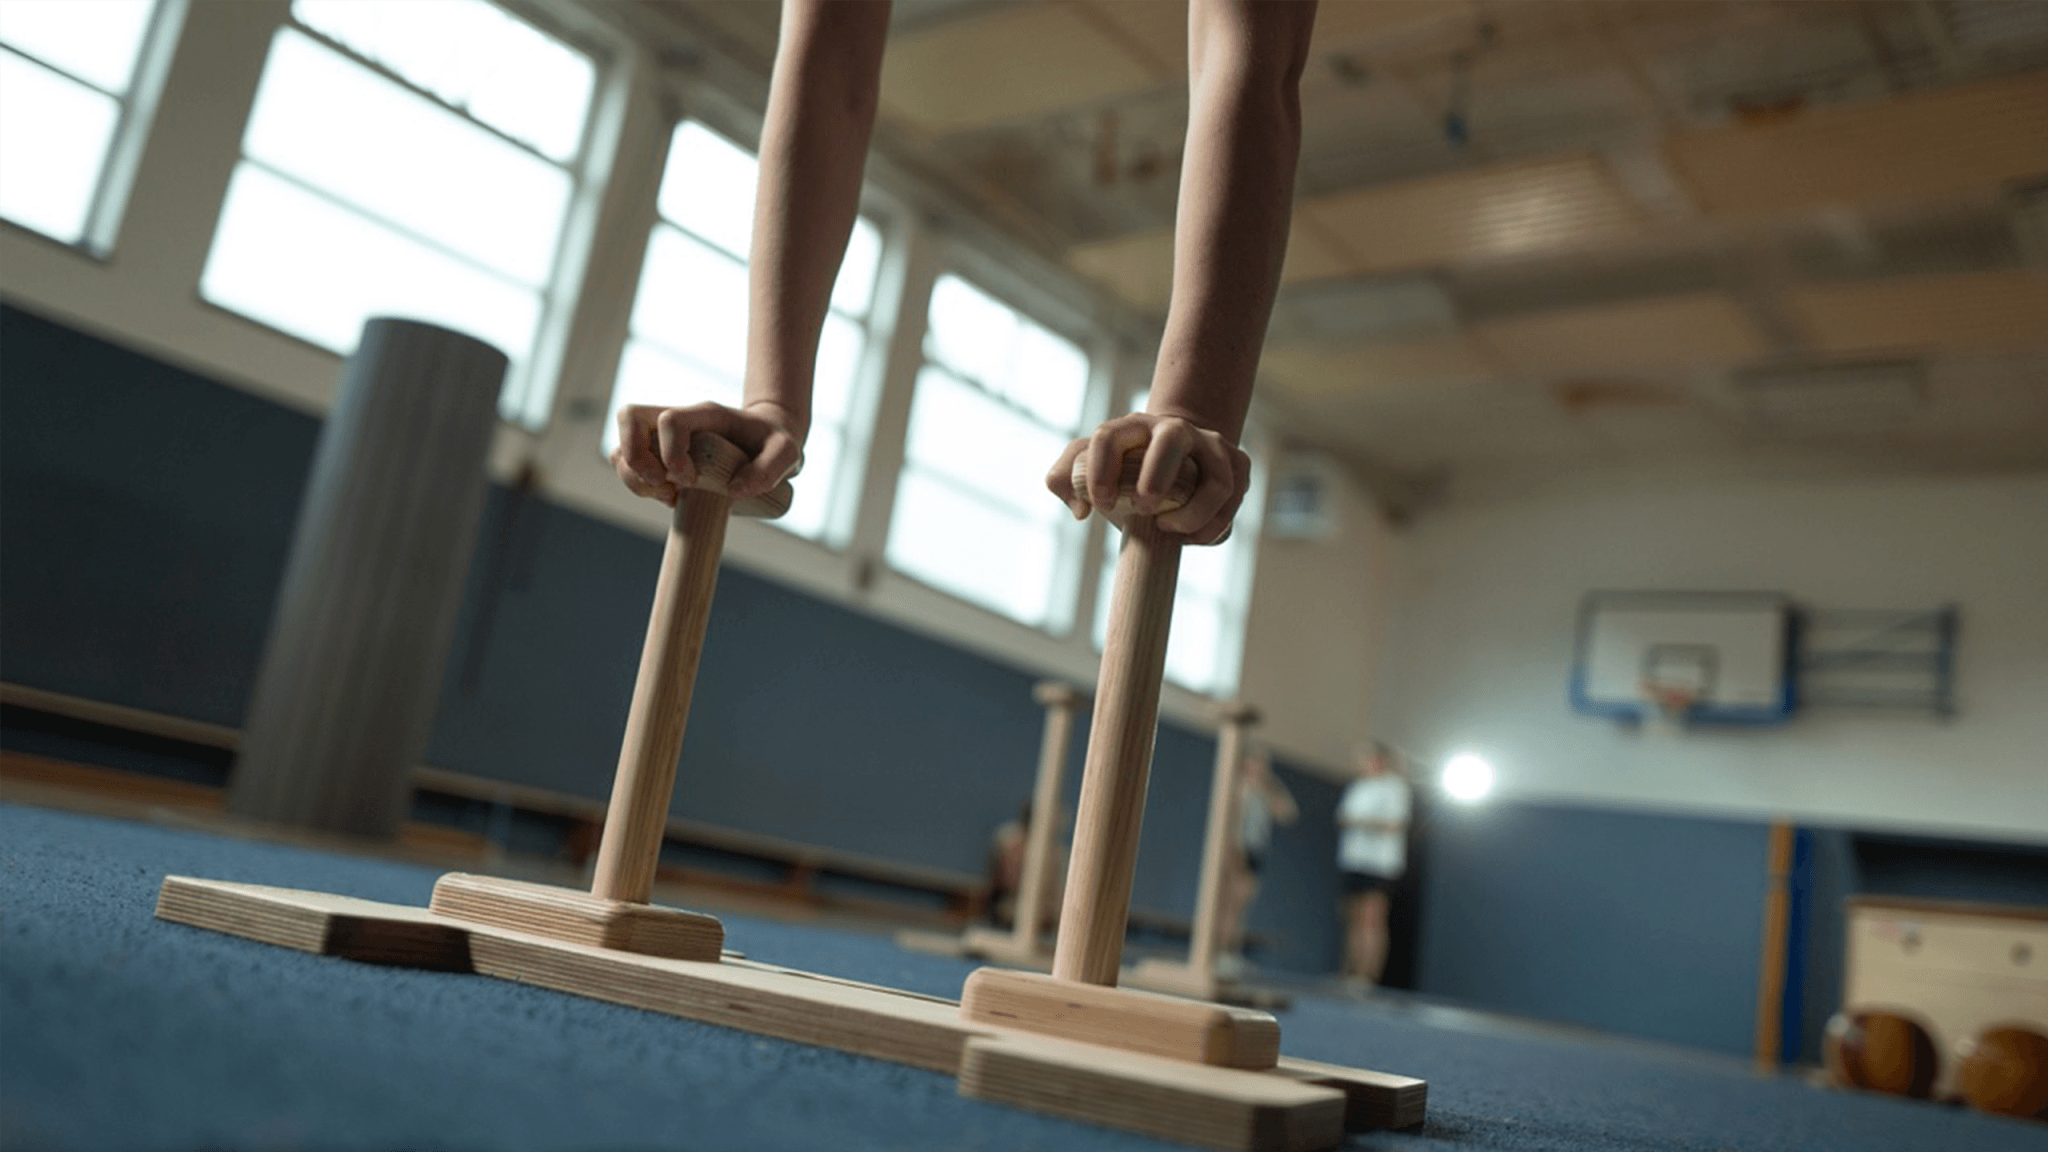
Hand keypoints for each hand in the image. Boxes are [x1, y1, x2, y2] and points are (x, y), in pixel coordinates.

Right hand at [610, 401, 803, 505]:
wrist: (767, 440)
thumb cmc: (775, 443)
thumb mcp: (789, 452)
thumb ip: (771, 468)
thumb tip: (734, 489)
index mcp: (705, 415)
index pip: (670, 419)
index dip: (671, 452)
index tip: (691, 479)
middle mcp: (678, 420)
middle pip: (629, 419)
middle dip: (636, 460)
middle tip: (665, 486)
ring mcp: (664, 437)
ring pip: (621, 445)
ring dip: (633, 477)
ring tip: (668, 496)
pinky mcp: (660, 456)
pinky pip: (629, 465)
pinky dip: (639, 486)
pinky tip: (669, 498)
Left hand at [1045, 412, 1250, 544]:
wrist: (1177, 457)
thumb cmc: (1127, 469)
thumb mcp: (1090, 468)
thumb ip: (1067, 478)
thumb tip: (1079, 509)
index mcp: (1132, 426)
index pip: (1109, 437)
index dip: (1100, 471)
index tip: (1100, 505)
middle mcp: (1175, 428)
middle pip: (1173, 439)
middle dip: (1157, 477)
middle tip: (1143, 508)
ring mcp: (1212, 445)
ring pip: (1217, 480)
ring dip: (1194, 514)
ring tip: (1169, 530)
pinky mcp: (1238, 465)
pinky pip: (1234, 500)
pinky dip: (1213, 527)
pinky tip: (1191, 537)